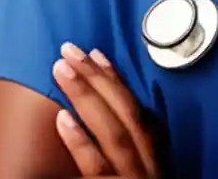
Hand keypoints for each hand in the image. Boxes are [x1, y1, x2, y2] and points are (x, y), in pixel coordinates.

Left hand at [52, 42, 158, 178]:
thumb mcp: (138, 171)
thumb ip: (128, 152)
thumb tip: (103, 115)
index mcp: (155, 160)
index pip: (139, 112)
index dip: (118, 81)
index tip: (96, 54)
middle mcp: (150, 167)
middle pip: (128, 115)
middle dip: (100, 79)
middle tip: (70, 50)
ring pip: (114, 133)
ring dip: (87, 97)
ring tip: (61, 70)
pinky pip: (97, 166)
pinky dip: (80, 141)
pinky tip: (62, 118)